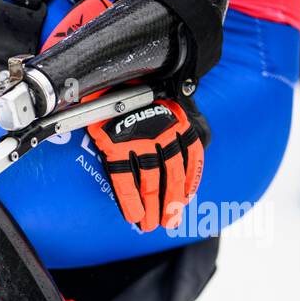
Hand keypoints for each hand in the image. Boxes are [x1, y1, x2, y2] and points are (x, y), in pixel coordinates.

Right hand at [88, 98, 206, 231]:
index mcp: (178, 121)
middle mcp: (163, 131)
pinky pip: (124, 177)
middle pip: (172, 174)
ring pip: (151, 180)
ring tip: (149, 225)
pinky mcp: (116, 143)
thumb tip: (178, 148)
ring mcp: (140, 139)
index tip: (184, 202)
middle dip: (171, 202)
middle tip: (168, 223)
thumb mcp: (161, 103)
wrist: (107, 75)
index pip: (192, 157)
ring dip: (151, 207)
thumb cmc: (133, 93)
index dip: (190, 182)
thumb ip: (170, 123)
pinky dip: (130, 199)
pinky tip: (133, 214)